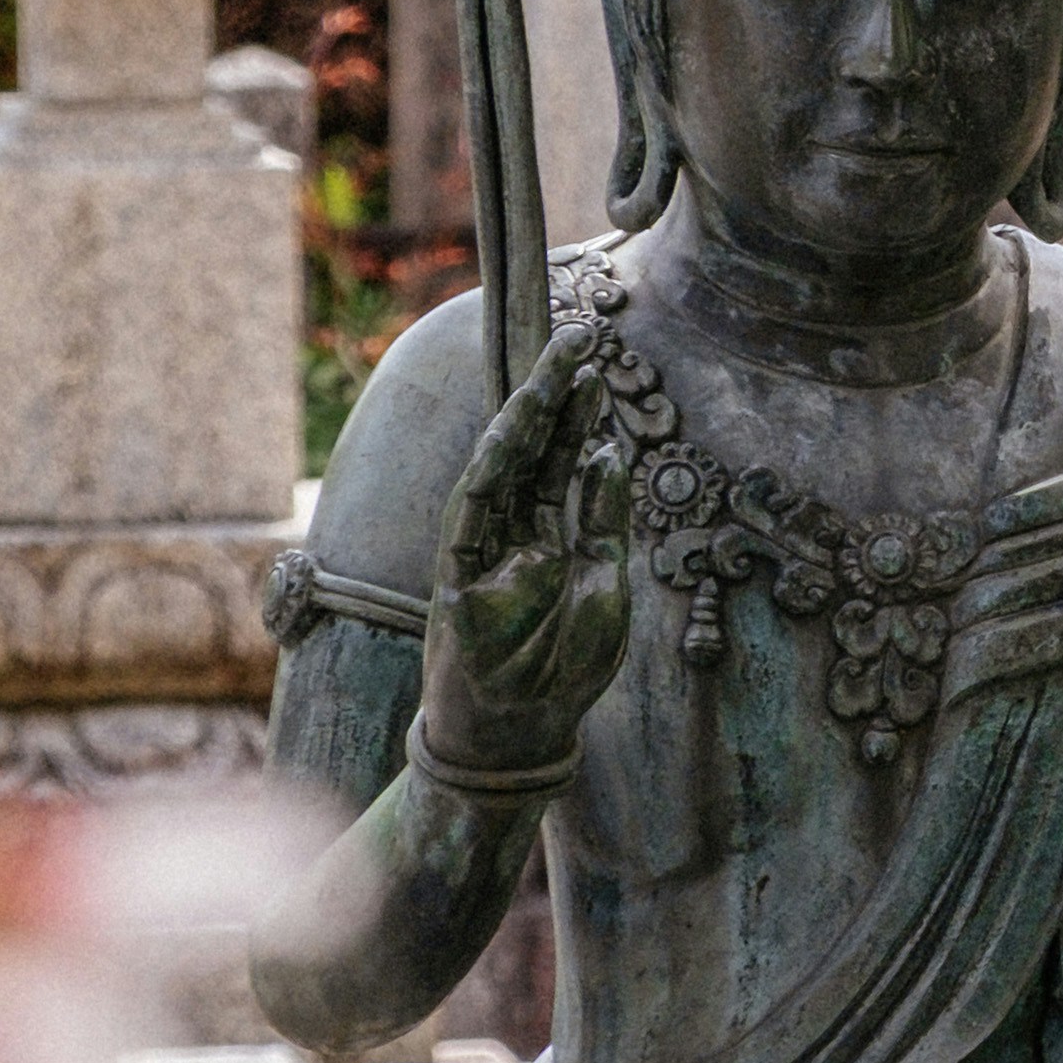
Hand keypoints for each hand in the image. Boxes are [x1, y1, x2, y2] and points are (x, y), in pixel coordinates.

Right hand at [417, 316, 632, 797]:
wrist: (522, 727)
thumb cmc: (565, 667)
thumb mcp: (605, 587)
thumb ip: (603, 521)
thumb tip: (606, 452)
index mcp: (556, 531)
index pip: (567, 457)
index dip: (581, 411)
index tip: (599, 361)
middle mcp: (519, 527)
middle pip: (537, 445)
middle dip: (556, 391)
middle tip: (583, 334)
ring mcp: (485, 543)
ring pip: (504, 463)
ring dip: (529, 414)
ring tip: (556, 367)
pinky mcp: (457, 566)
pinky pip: (473, 504)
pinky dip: (494, 464)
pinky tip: (517, 426)